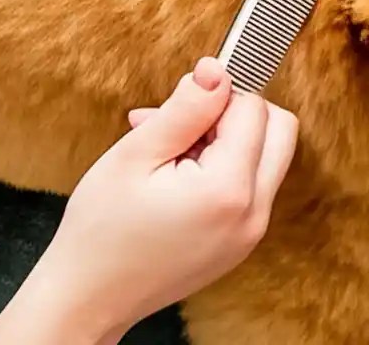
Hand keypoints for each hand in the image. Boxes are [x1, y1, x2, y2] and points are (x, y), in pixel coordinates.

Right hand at [0, 58, 298, 344]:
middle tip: (181, 120)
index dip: (219, 93)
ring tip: (165, 146)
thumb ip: (185, 109)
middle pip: (279, 130)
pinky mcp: (241, 243)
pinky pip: (251, 187)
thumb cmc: (100, 231)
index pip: (254, 109)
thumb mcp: (135, 155)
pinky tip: (173, 171)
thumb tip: (217, 70)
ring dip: (226, 139)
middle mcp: (253, 214)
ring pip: (267, 156)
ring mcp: (251, 233)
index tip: (182, 97)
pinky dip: (223, 168)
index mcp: (229, 191)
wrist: (88, 298)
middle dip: (234, 112)